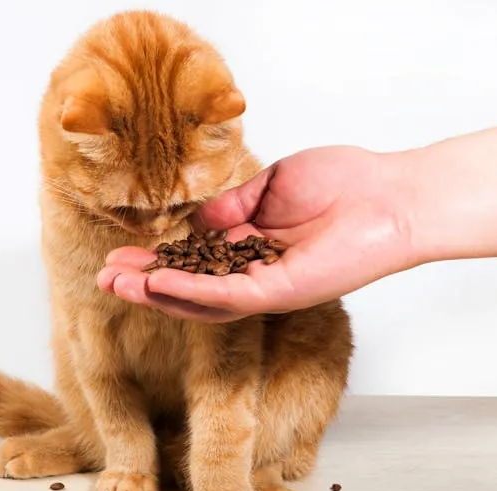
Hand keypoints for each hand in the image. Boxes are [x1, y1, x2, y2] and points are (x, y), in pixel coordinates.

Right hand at [96, 146, 419, 321]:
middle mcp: (255, 275)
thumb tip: (195, 219)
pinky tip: (157, 284)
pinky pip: (228, 296)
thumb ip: (231, 206)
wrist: (392, 195)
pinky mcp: (282, 292)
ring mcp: (268, 288)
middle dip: (145, 284)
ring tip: (117, 284)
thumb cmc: (344, 183)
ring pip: (202, 301)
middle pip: (190, 289)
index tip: (119, 256)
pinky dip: (190, 292)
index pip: (193, 262)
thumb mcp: (270, 186)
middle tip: (104, 278)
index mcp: (251, 250)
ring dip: (157, 294)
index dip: (155, 262)